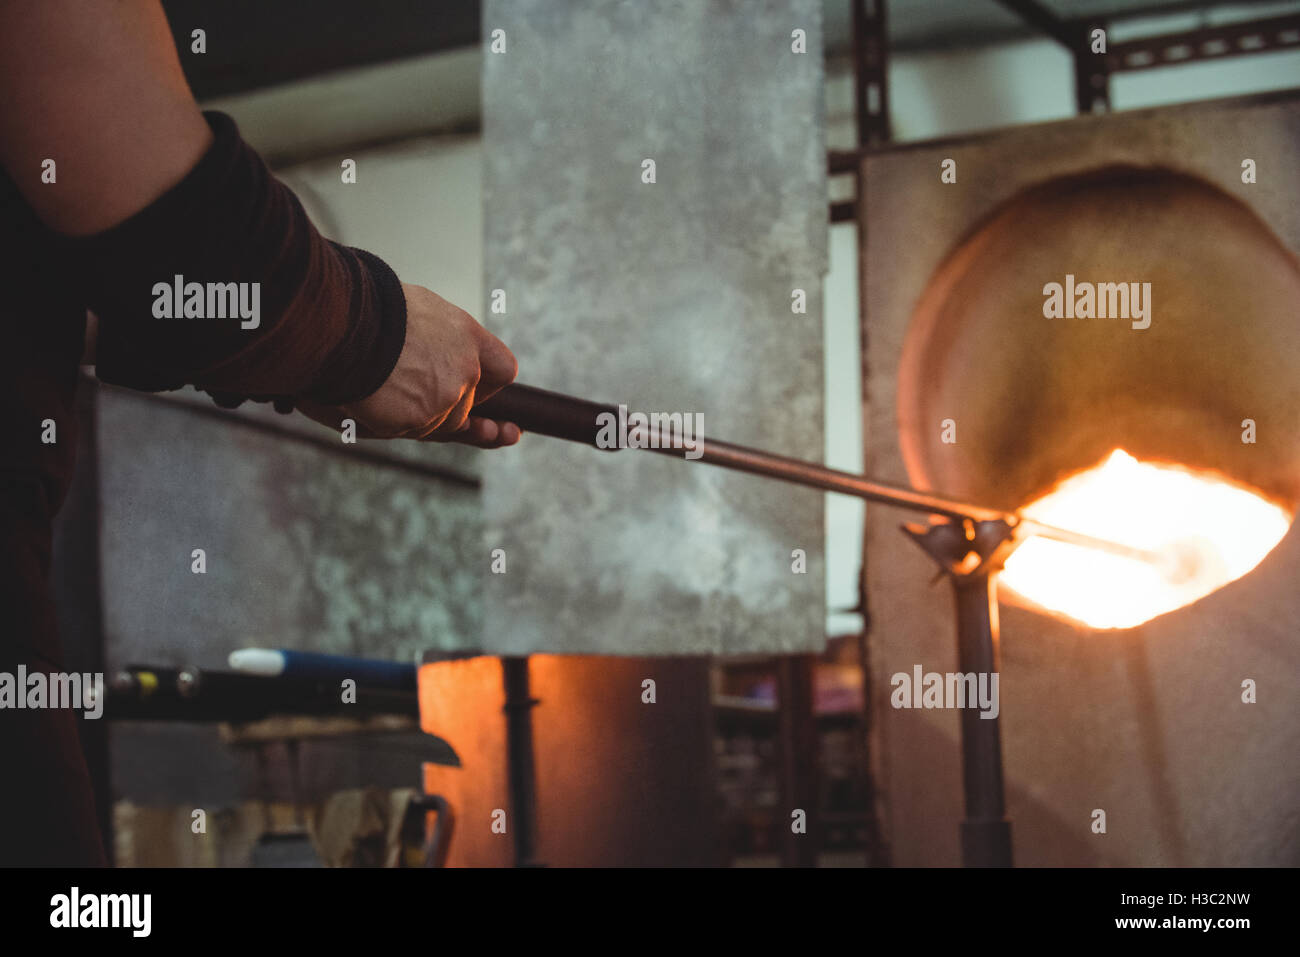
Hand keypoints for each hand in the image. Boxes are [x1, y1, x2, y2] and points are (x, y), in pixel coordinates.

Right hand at [298, 284, 520, 447]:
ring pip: (438, 423)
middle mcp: (465, 370)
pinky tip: (371, 397)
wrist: (342, 323)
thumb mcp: (422, 308)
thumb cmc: (374, 308)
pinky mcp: (417, 421)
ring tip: (382, 383)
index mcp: (469, 337)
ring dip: (415, 413)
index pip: (503, 369)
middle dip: (442, 403)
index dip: (488, 383)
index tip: (476, 387)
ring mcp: (443, 399)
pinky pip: (408, 429)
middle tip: (406, 384)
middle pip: (465, 406)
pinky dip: (389, 419)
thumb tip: (444, 348)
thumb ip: (444, 336)